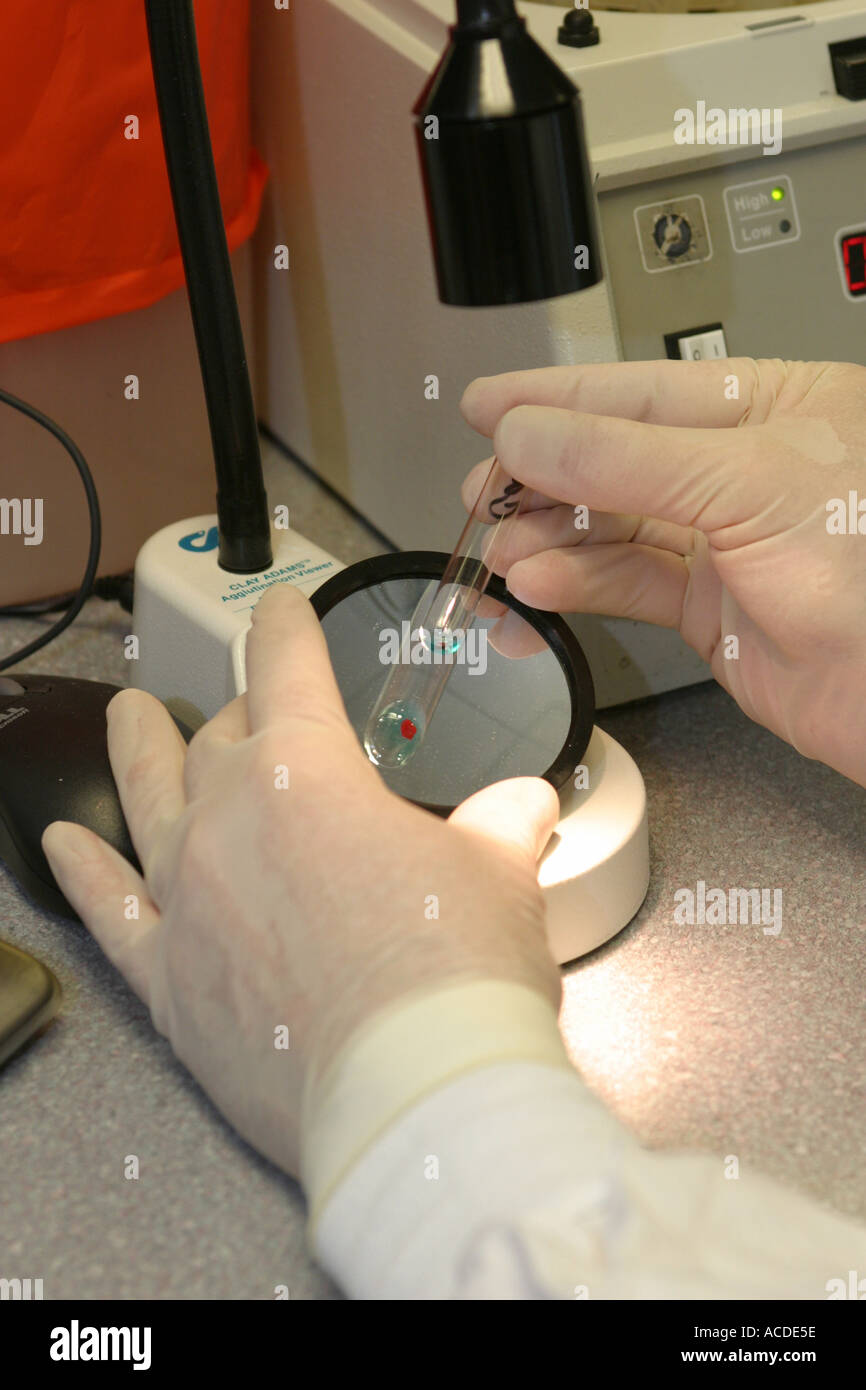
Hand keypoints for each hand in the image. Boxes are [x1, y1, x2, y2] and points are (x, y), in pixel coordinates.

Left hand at [41, 584, 559, 1176]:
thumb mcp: (501, 874)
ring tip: (126, 719)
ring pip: (146, 801)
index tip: (280, 609)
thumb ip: (501, 825)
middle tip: (252, 709)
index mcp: (305, 773)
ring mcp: (189, 899)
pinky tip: (65, 846)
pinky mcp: (171, 979)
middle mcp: (227, 821)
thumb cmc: (455, 975)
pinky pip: (111, 913)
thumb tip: (521, 807)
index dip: (285, 628)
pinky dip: (84, 874)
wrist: (414, 1090)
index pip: (286, 670)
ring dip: (136, 752)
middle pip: (218, 740)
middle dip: (237, 713)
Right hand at [461, 358, 865, 786]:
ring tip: (505, 550)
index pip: (645, 387)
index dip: (559, 396)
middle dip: (545, 475)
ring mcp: (730, 544)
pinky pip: (629, 585)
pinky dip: (581, 584)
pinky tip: (543, 582)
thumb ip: (627, 459)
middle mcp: (749, 471)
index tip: (490, 405)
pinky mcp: (714, 611)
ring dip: (553, 539)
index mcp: (778, 408)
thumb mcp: (749, 486)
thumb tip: (532, 433)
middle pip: (618, 458)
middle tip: (487, 490)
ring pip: (615, 527)